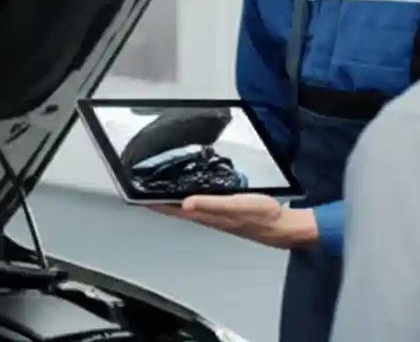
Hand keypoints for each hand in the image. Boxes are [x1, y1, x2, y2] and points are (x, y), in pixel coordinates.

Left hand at [148, 193, 317, 248]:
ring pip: (187, 208)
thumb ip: (210, 203)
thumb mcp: (234, 205)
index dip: (154, 203)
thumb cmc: (261, 216)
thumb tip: (185, 203)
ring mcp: (216, 216)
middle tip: (142, 192)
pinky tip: (191, 196)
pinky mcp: (226, 213)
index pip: (173, 209)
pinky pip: (201, 206)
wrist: (282, 227)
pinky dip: (190, 200)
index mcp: (206, 215)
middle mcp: (208, 217)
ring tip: (159, 194)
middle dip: (159, 201)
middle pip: (176, 210)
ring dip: (172, 202)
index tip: (137, 196)